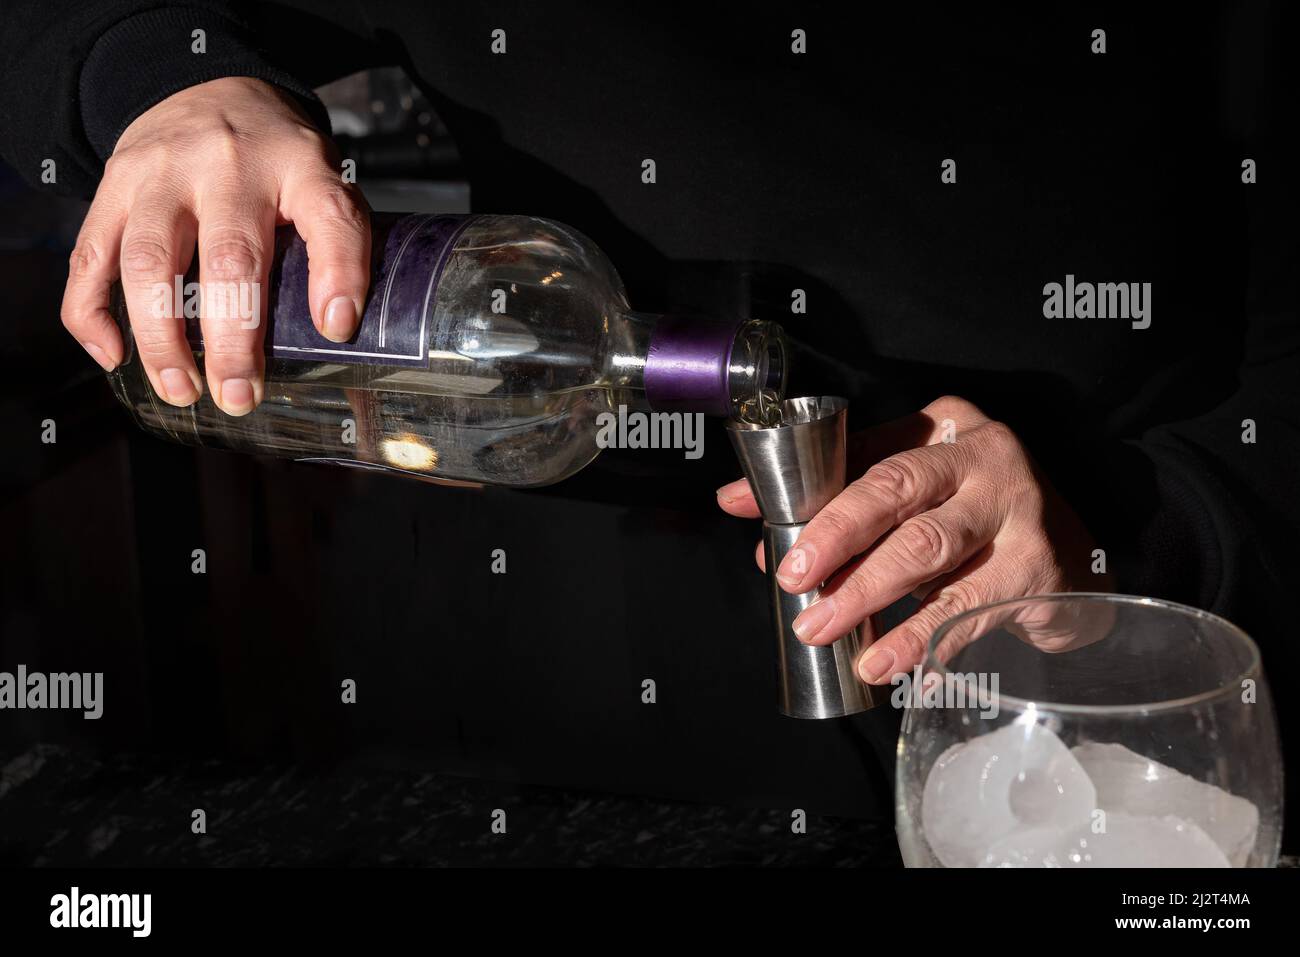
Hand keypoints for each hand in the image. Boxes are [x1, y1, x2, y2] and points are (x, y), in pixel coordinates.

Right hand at [62, 76, 370, 414]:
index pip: (330, 217)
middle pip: (230, 256)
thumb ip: (336, 242)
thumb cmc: (274, 158)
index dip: (338, 276)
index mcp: (298, 164)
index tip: (335, 330)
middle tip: (240, 395)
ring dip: (161, 337)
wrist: (204, 84)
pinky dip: (93, 312)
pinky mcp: (113, 188)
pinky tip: (114, 356)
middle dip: (234, 338)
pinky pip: (91, 256)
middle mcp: (228, 166)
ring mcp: (161, 174)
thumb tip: (338, 333)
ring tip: (182, 389)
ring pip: (150, 261)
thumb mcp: (322, 179)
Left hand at [717, 396, 1110, 683]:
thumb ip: (838, 494)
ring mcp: (1016, 511)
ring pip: (929, 550)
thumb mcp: (916, 492)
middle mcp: (984, 459)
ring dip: (868, 595)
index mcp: (945, 427)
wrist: (1076, 557)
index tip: (756, 522)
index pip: (866, 456)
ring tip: (825, 628)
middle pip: (896, 492)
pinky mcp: (1037, 568)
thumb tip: (742, 507)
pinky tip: (891, 667)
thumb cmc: (977, 518)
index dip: (809, 493)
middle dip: (835, 537)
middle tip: (794, 581)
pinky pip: (969, 610)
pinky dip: (925, 642)